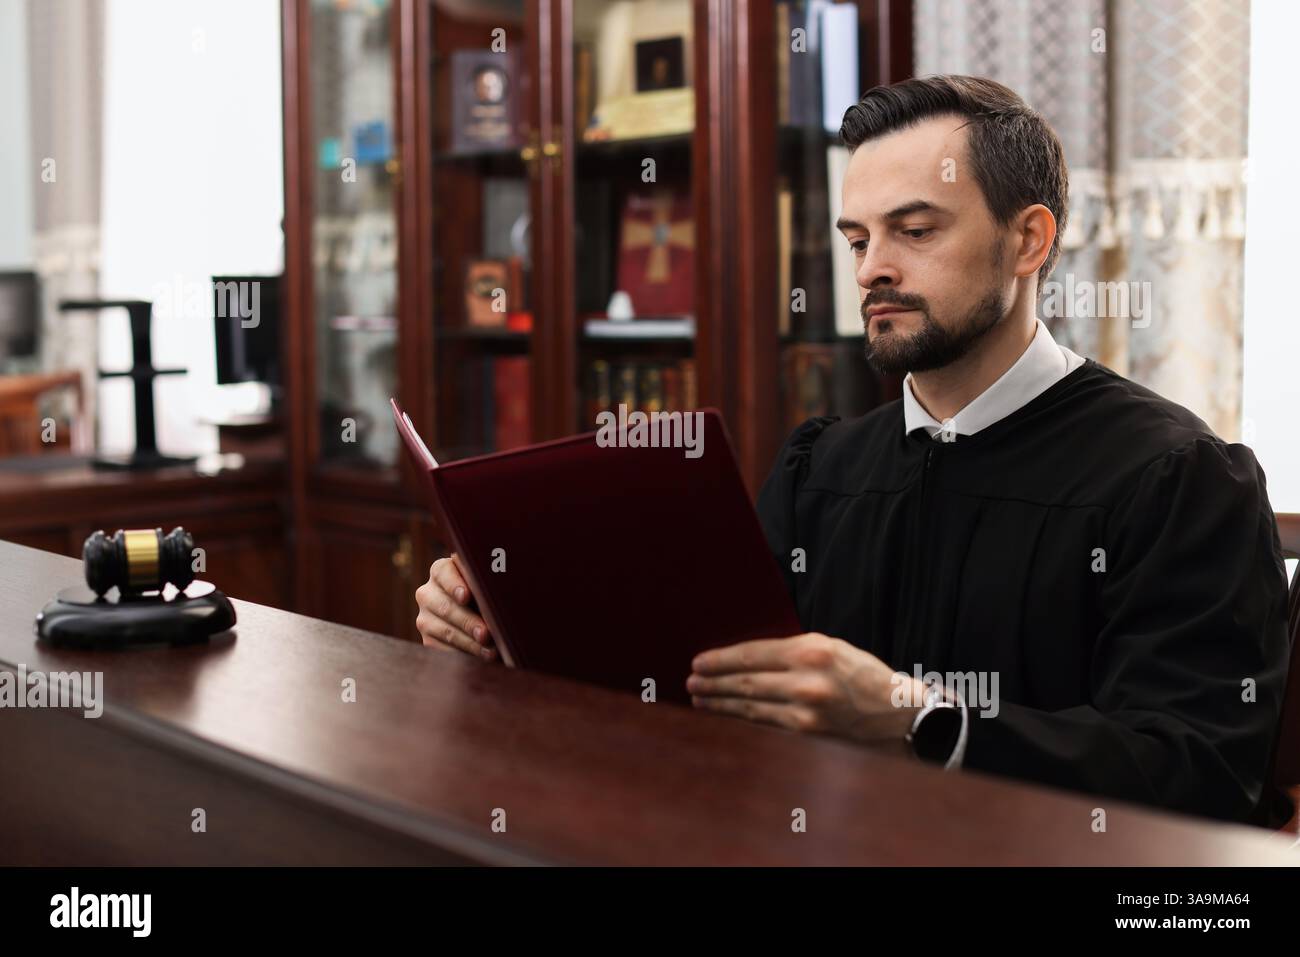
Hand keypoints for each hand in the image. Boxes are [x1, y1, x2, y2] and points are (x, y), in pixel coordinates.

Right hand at [415, 554, 496, 660]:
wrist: (479, 613)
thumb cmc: (489, 592)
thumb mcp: (487, 580)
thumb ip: (489, 577)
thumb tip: (503, 580)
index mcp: (441, 571)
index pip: (444, 574)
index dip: (455, 585)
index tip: (466, 596)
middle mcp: (427, 593)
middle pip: (446, 607)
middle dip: (468, 622)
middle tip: (485, 633)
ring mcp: (425, 618)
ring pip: (445, 632)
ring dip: (470, 643)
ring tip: (490, 651)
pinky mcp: (428, 640)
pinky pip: (443, 651)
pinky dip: (465, 655)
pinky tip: (481, 659)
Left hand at [687, 632, 926, 748]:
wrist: (899, 716)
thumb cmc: (863, 677)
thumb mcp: (831, 648)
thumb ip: (792, 651)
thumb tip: (745, 659)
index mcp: (811, 650)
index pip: (752, 654)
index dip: (720, 660)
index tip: (699, 662)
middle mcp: (806, 680)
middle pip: (745, 681)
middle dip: (713, 683)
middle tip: (692, 683)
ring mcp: (806, 713)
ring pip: (750, 707)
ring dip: (720, 704)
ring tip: (700, 700)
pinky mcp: (808, 737)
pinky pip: (765, 727)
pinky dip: (741, 722)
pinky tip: (726, 719)